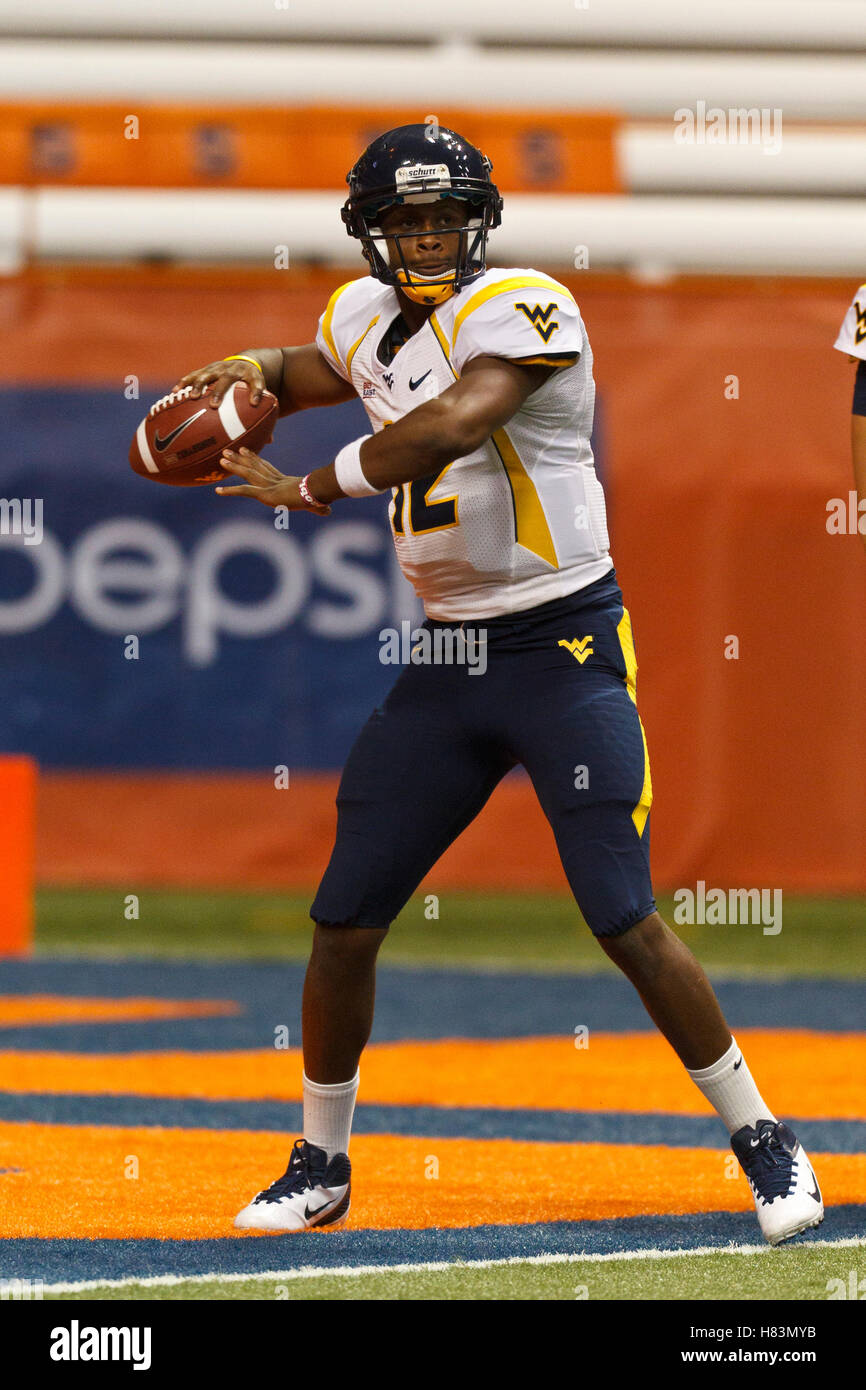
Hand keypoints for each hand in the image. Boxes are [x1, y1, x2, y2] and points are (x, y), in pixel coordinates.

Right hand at [172, 357, 265, 407]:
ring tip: (192, 397)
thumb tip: (268, 441)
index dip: (256, 391)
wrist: (245, 363)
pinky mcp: (206, 369)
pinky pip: (193, 375)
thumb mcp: (260, 395)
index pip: (257, 382)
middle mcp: (234, 370)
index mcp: (251, 376)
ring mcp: (218, 368)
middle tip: (214, 405)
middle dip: (220, 392)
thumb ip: (263, 415)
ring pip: (207, 375)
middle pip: (227, 379)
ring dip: (199, 385)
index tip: (255, 403)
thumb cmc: (252, 387)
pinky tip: (174, 393)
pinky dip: (184, 383)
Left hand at [215, 448, 330, 513]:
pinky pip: (244, 492)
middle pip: (254, 466)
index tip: (246, 451)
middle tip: (228, 450)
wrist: (316, 494)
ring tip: (221, 459)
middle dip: (241, 458)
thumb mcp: (317, 504)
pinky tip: (217, 491)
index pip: (266, 468)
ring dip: (234, 466)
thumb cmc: (319, 498)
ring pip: (247, 474)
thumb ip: (319, 508)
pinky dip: (230, 491)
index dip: (255, 459)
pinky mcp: (264, 494)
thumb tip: (328, 510)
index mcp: (284, 481)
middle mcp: (273, 481)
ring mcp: (268, 486)